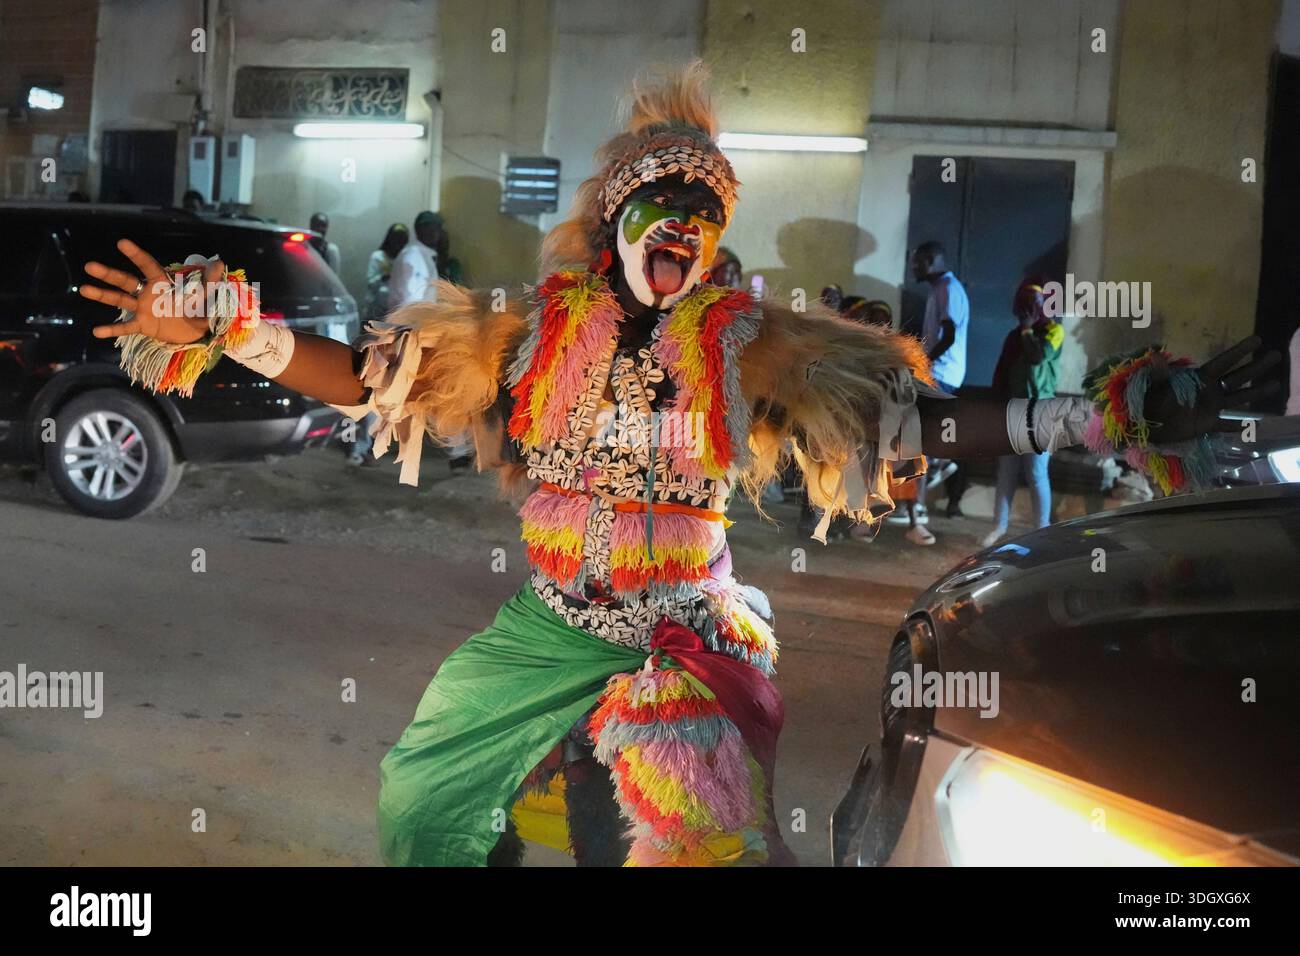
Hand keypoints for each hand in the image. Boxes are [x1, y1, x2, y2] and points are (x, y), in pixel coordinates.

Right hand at [81, 239, 223, 343]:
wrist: (198, 331)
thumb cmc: (200, 308)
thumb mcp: (207, 296)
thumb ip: (210, 281)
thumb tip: (220, 262)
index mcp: (162, 282)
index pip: (147, 265)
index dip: (136, 255)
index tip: (122, 243)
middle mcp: (148, 293)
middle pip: (125, 281)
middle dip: (108, 274)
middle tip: (90, 266)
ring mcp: (143, 309)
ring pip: (120, 300)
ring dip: (102, 295)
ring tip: (84, 289)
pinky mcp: (143, 325)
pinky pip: (126, 328)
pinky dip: (112, 330)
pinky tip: (96, 331)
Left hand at [1145, 336, 1280, 443]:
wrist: (1142, 424)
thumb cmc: (1146, 401)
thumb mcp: (1153, 387)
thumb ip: (1159, 374)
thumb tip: (1154, 356)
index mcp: (1199, 379)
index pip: (1224, 362)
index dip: (1240, 351)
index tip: (1257, 340)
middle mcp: (1209, 390)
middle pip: (1238, 376)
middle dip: (1257, 366)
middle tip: (1276, 355)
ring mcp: (1210, 407)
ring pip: (1239, 397)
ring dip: (1257, 392)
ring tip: (1276, 384)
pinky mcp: (1206, 424)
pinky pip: (1226, 425)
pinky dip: (1239, 426)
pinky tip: (1255, 425)